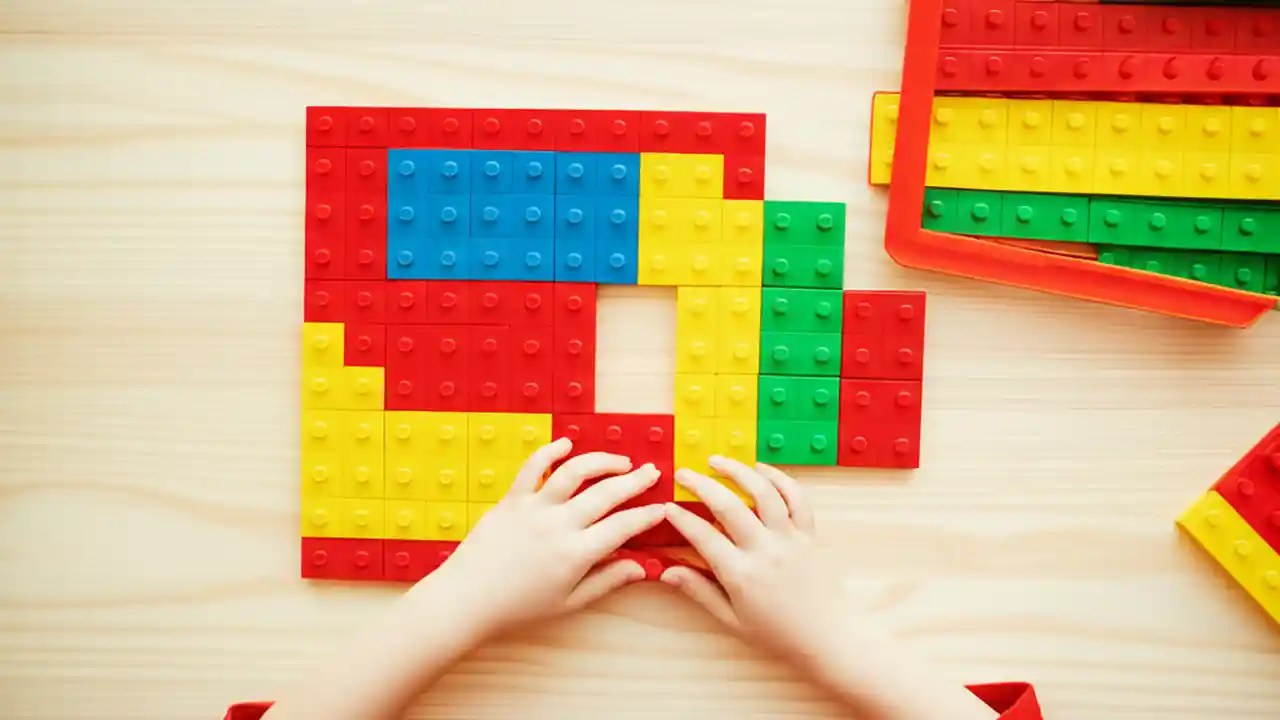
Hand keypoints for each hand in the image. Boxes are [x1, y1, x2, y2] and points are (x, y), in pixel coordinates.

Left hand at [412, 438, 666, 637]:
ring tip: (619, 461)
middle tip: (652, 472)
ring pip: (575, 471)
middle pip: (606, 493)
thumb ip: (606, 582)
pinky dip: (551, 450)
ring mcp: (534, 508)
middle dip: (635, 480)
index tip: (661, 508)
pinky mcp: (512, 499)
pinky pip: (533, 467)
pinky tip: (566, 443)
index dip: (646, 515)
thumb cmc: (518, 608)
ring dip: (602, 461)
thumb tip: (640, 568)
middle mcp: (559, 525)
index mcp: (576, 554)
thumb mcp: (568, 603)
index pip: (623, 527)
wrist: (467, 599)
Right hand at [661, 457, 996, 719]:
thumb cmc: (779, 634)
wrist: (829, 638)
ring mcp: (790, 539)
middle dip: (700, 484)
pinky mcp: (811, 534)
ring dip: (738, 471)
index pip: (703, 537)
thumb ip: (700, 591)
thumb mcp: (733, 620)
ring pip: (763, 493)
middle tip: (684, 473)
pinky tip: (761, 470)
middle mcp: (765, 551)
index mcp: (741, 576)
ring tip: (718, 461)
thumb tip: (668, 572)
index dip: (681, 519)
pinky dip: (779, 478)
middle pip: (727, 506)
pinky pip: (797, 497)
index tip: (667, 507)